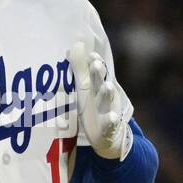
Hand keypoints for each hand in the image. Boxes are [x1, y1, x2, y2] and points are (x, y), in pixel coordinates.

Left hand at [67, 41, 132, 160]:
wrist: (107, 133)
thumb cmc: (93, 106)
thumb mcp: (86, 88)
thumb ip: (79, 69)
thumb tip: (70, 48)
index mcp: (96, 85)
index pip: (96, 70)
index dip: (94, 61)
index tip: (90, 53)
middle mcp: (103, 94)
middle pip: (101, 81)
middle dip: (99, 73)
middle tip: (96, 64)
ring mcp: (107, 109)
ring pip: (108, 99)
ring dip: (108, 92)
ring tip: (108, 86)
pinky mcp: (108, 126)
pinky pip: (110, 123)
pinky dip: (112, 120)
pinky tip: (112, 117)